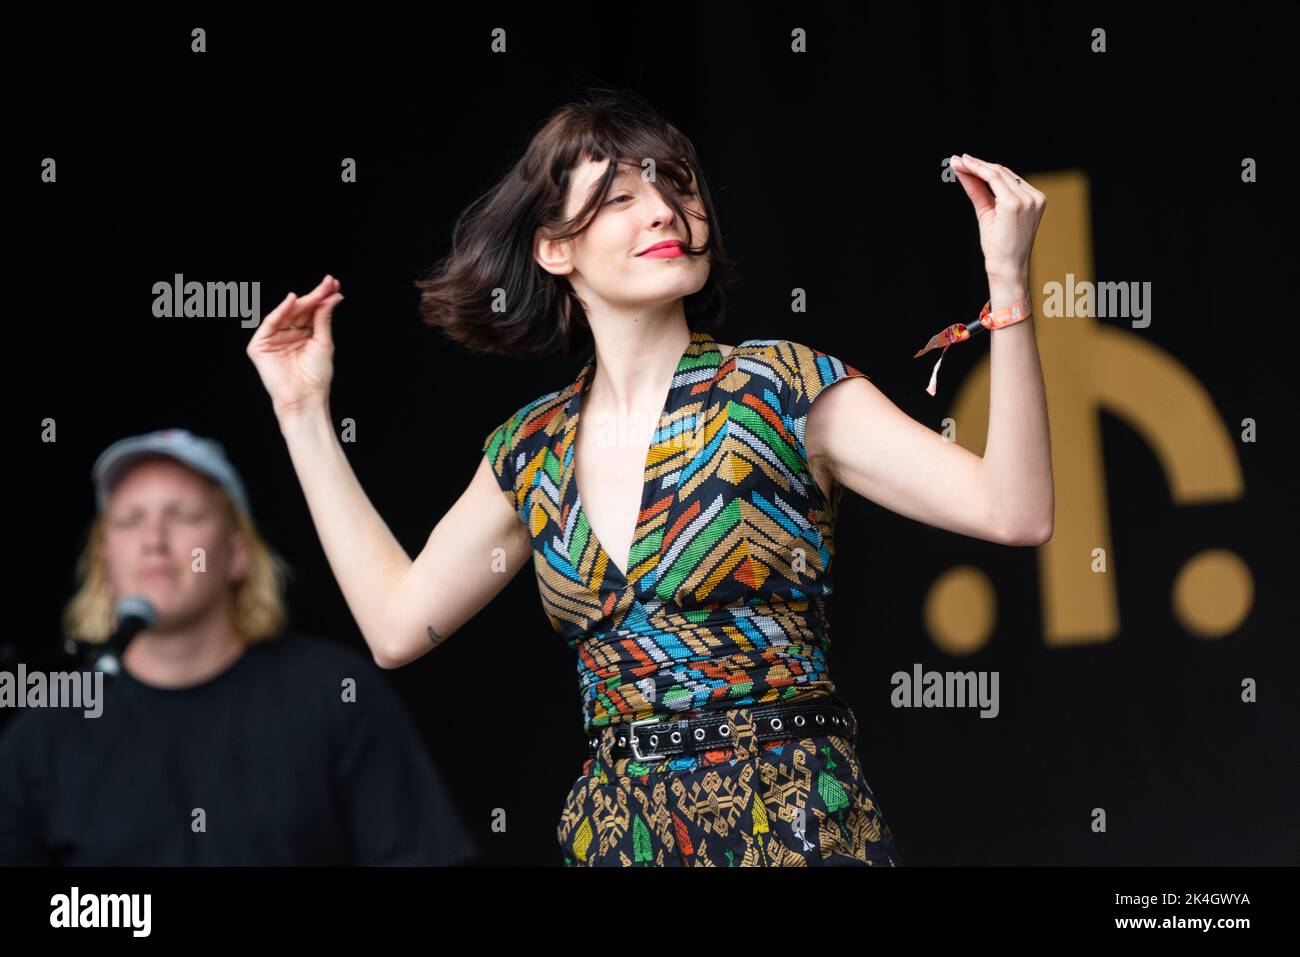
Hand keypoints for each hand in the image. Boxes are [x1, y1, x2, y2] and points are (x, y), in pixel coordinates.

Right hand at [246, 275, 342, 419]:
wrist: (305, 397)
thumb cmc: (316, 376)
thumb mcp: (323, 342)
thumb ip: (323, 318)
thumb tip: (332, 296)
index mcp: (304, 335)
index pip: (312, 311)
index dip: (322, 297)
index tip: (334, 284)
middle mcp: (288, 335)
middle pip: (301, 310)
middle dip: (315, 296)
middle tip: (329, 283)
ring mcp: (273, 339)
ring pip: (287, 314)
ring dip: (302, 301)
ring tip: (318, 292)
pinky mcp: (260, 346)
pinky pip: (270, 323)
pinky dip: (281, 311)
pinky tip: (293, 300)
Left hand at [950, 153, 1045, 280]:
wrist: (1006, 267)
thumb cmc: (999, 246)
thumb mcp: (988, 214)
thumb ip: (979, 192)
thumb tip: (964, 172)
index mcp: (1033, 199)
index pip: (1007, 177)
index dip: (985, 168)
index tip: (966, 162)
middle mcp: (1034, 197)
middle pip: (1002, 172)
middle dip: (977, 165)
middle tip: (957, 160)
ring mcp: (1027, 199)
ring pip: (997, 173)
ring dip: (975, 166)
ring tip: (957, 163)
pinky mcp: (1014, 203)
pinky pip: (993, 179)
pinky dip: (977, 171)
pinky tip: (964, 168)